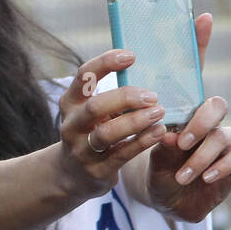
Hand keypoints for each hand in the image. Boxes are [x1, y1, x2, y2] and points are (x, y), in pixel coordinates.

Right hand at [55, 47, 167, 200]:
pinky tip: (159, 132)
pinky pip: (121, 154)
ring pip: (107, 133)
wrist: (73, 174)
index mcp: (70, 103)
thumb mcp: (92, 112)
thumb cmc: (92, 132)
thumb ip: (112, 96)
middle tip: (152, 95)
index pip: (83, 76)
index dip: (105, 63)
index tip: (131, 56)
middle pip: (95, 106)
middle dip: (125, 98)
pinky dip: (142, 142)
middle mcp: (72, 125)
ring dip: (136, 121)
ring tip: (159, 112)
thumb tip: (150, 69)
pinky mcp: (96, 170)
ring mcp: (81, 149)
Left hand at [144, 13, 230, 221]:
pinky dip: (218, 167)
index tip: (203, 17)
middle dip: (199, 123)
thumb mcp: (146, 146)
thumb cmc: (154, 167)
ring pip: (223, 134)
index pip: (193, 72)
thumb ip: (153, 131)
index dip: (200, 44)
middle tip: (177, 142)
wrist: (165, 201)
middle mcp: (206, 118)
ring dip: (200, 156)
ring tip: (181, 174)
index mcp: (183, 107)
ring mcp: (223, 137)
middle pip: (216, 104)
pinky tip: (203, 178)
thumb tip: (163, 128)